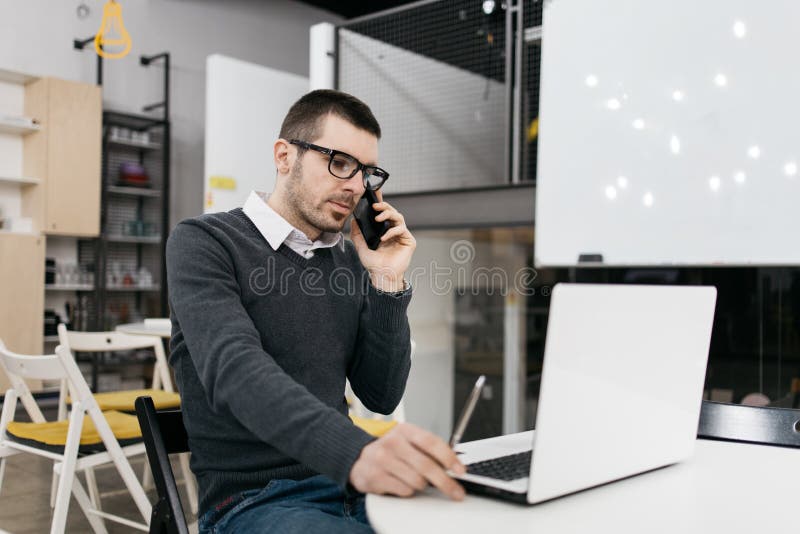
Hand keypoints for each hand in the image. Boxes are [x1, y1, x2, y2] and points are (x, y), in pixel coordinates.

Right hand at [349, 423, 466, 499]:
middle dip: (445, 482)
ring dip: (422, 486)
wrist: (359, 459)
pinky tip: (402, 483)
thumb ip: (428, 449)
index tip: (460, 470)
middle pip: (426, 465)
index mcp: (404, 430)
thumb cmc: (391, 451)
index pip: (431, 442)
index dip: (449, 457)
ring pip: (417, 481)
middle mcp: (392, 442)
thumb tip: (454, 464)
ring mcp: (382, 459)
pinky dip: (408, 491)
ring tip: (416, 480)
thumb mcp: (408, 441)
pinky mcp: (375, 476)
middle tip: (456, 492)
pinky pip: (404, 490)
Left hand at [350, 191, 415, 291]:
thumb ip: (357, 234)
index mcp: (384, 231)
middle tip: (375, 206)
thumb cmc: (374, 264)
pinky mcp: (409, 241)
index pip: (383, 214)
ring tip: (378, 218)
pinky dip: (392, 231)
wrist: (382, 276)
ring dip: (389, 214)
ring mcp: (402, 235)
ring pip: (399, 217)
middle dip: (384, 206)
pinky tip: (384, 237)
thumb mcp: (361, 247)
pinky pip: (402, 229)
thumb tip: (354, 221)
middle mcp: (393, 231)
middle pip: (392, 212)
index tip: (374, 198)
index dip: (381, 205)